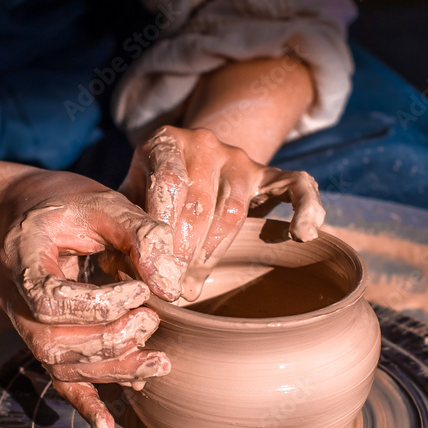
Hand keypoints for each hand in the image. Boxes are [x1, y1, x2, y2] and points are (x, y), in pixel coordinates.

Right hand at [0, 171, 181, 427]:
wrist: (24, 212)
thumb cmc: (68, 204)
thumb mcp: (105, 202)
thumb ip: (141, 236)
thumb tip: (173, 287)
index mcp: (21, 258)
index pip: (50, 301)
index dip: (99, 305)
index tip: (140, 288)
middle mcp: (13, 299)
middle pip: (51, 344)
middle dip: (110, 341)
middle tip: (153, 320)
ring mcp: (23, 324)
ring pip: (58, 365)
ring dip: (111, 370)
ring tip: (159, 361)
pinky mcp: (41, 339)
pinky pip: (56, 379)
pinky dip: (83, 403)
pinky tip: (106, 426)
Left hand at [120, 126, 325, 299]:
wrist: (189, 157)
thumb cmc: (150, 191)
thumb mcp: (129, 196)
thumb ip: (125, 226)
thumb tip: (121, 275)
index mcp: (164, 141)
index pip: (166, 185)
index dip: (163, 232)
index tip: (157, 270)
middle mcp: (204, 142)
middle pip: (199, 202)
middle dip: (184, 251)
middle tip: (173, 286)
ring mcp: (239, 157)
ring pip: (233, 208)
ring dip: (214, 250)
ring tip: (195, 280)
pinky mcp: (270, 172)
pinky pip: (297, 185)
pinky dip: (305, 208)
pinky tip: (302, 235)